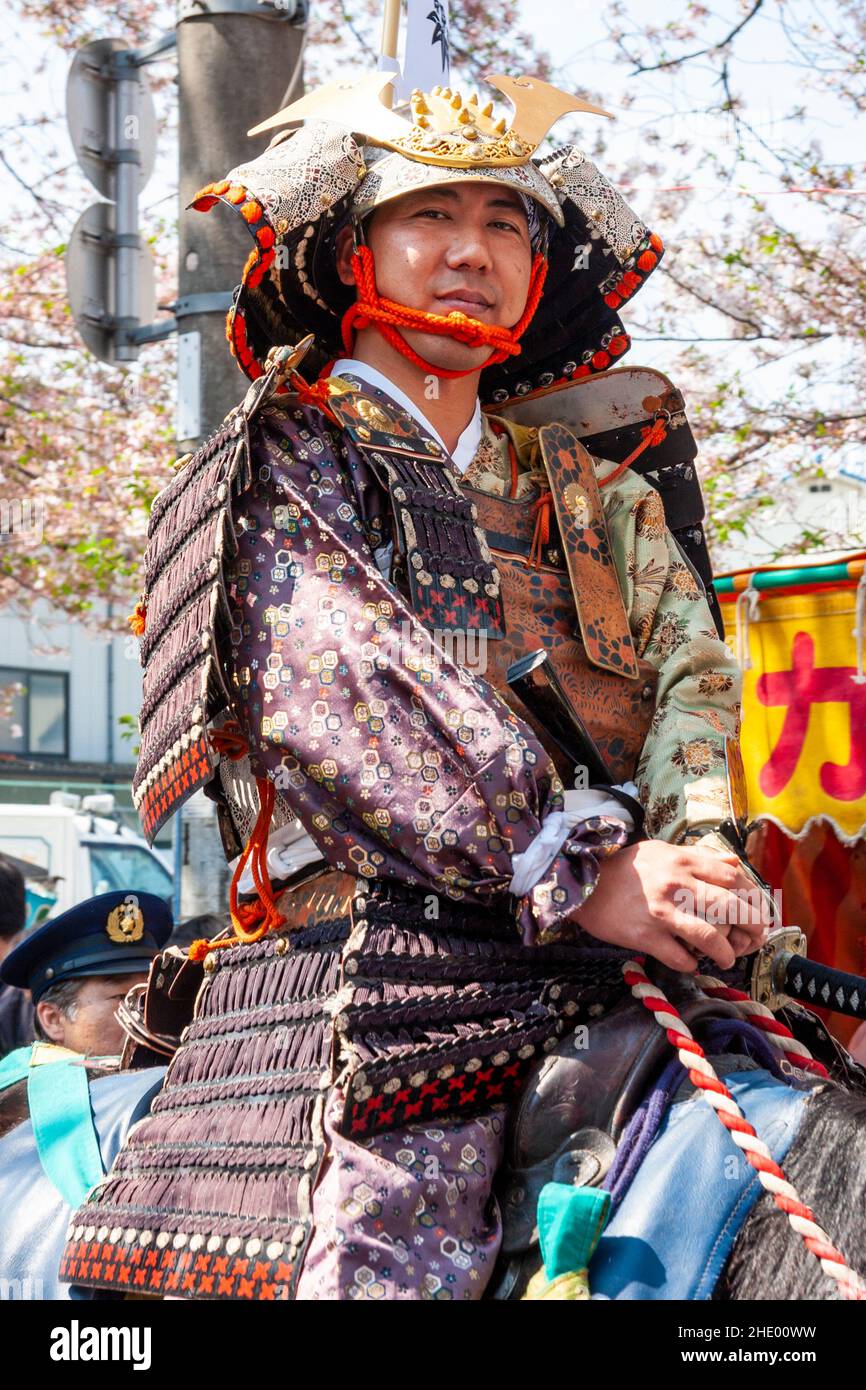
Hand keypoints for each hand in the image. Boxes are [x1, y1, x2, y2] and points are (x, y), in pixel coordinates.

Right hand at [573, 840, 768, 971]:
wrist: (582, 881)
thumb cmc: (625, 867)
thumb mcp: (663, 851)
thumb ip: (700, 856)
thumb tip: (735, 863)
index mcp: (684, 862)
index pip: (734, 878)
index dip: (753, 896)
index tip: (756, 909)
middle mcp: (678, 885)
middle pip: (731, 908)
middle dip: (751, 927)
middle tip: (754, 938)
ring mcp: (662, 913)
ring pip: (710, 939)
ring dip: (725, 954)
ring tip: (726, 958)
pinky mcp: (646, 936)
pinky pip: (679, 958)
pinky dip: (690, 965)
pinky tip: (691, 963)